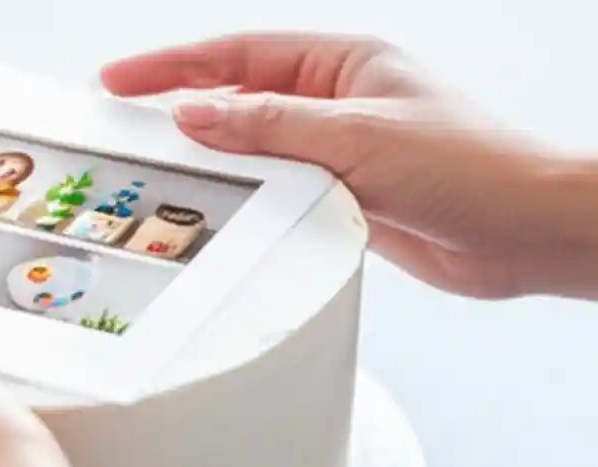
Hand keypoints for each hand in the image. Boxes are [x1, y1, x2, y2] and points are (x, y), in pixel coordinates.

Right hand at [101, 33, 597, 298]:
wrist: (526, 234)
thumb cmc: (470, 166)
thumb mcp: (359, 136)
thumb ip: (271, 127)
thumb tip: (194, 113)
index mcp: (343, 63)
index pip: (239, 55)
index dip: (173, 65)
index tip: (118, 78)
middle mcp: (335, 102)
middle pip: (237, 98)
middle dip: (178, 108)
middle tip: (117, 122)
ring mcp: (336, 151)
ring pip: (252, 151)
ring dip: (208, 161)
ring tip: (152, 172)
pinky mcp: (341, 197)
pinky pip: (276, 193)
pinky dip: (243, 201)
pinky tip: (213, 211)